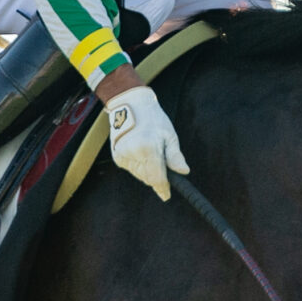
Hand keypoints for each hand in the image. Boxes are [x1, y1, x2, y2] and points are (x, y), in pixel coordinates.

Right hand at [104, 85, 187, 199]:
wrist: (130, 104)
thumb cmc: (153, 118)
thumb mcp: (169, 135)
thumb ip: (175, 156)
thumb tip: (184, 172)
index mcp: (148, 149)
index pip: (157, 178)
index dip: (163, 188)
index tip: (167, 195)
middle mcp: (133, 154)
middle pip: (148, 178)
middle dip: (157, 176)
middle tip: (162, 162)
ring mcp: (122, 156)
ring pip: (140, 175)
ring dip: (148, 170)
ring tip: (151, 150)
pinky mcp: (117, 157)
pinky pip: (132, 169)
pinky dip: (139, 165)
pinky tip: (141, 151)